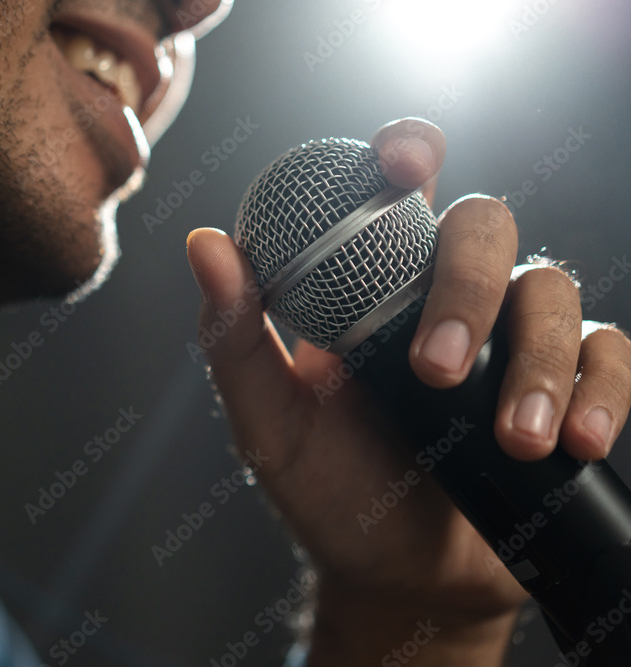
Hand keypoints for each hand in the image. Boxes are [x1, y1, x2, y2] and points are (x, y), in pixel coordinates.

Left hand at [184, 118, 630, 665]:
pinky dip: (603, 389)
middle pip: (484, 226)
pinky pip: (608, 354)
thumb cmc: (327, 491)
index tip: (402, 162)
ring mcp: (507, 341)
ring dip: (537, 358)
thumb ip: (235, 339)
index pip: (394, 190)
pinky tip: (576, 440)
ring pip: (549, 289)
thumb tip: (205, 242)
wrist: (397, 579)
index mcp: (369, 287)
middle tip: (435, 370)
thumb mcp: (269, 424)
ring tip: (514, 440)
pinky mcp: (563, 388)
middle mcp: (443, 298)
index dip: (406, 151)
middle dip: (468, 284)